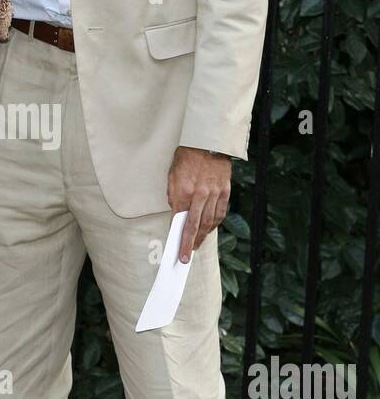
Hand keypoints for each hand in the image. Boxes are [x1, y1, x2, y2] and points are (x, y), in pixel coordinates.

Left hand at [167, 146, 230, 262]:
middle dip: (191, 243)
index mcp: (185, 190)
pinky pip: (220, 212)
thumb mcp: (173, 176)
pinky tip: (210, 230)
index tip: (178, 250)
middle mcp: (201, 194)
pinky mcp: (225, 190)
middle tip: (187, 256)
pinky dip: (215, 223)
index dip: (180, 238)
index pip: (182, 221)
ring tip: (197, 245)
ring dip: (203, 236)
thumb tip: (177, 215)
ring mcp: (215, 193)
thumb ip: (174, 197)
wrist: (207, 142)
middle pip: (197, 225)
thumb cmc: (186, 158)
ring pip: (210, 221)